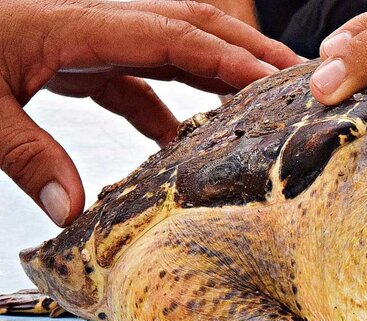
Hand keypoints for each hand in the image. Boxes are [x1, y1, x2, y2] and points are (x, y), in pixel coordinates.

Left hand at [0, 0, 299, 226]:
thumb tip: (72, 210)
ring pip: (169, 46)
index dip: (228, 56)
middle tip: (297, 76)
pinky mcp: (71, 60)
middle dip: (245, 47)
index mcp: (76, 23)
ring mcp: (84, 38)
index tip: (276, 79)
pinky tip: (178, 137)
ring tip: (261, 101)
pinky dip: (165, 103)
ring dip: (216, 70)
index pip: (172, 34)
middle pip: (188, 24)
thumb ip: (24, 153)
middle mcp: (91, 23)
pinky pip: (135, 77)